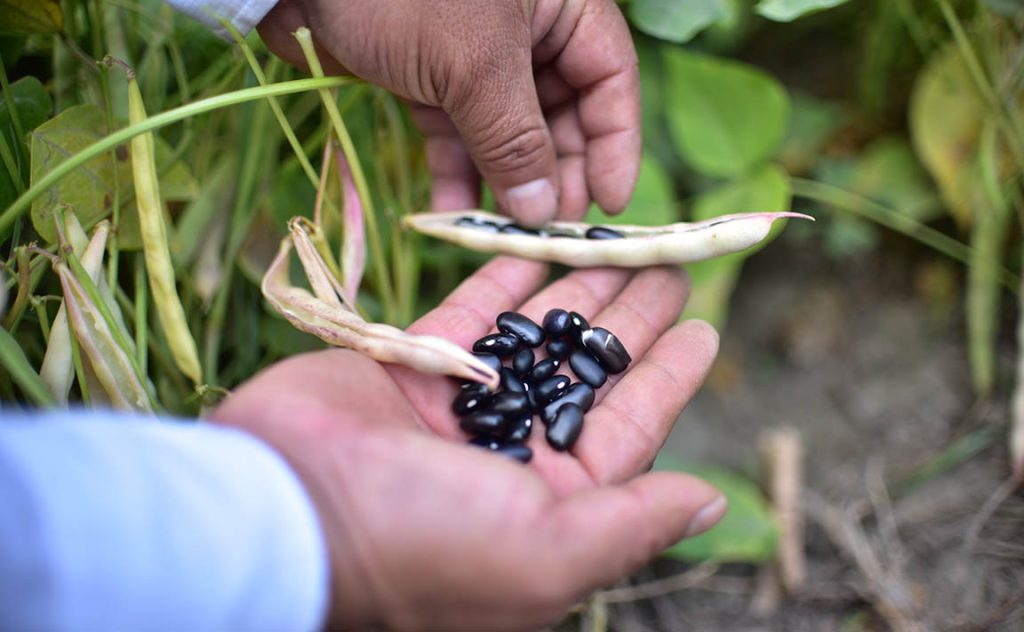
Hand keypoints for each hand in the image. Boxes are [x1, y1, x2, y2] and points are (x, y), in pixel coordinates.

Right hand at [211, 258, 723, 629]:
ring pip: (534, 335)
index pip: (627, 429)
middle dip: (630, 317)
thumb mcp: (549, 551)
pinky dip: (505, 278)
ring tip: (620, 240)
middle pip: (586, 372)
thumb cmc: (427, 541)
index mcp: (550, 503)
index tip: (705, 329)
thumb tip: (712, 501)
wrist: (286, 507)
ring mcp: (458, 406)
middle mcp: (509, 454)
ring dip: (577, 288)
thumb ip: (634, 522)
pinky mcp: (411, 365)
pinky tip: (540, 241)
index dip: (669, 377)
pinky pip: (470, 313)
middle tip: (671, 263)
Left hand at [257, 0, 640, 224]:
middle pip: (562, 111)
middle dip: (557, 173)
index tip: (608, 205)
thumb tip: (543, 209)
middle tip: (550, 230)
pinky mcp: (429, 77)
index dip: (615, 143)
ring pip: (508, 130)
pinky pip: (457, 133)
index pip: (610, 77)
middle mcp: (526, 30)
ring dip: (507, 183)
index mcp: (559, 5)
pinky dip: (456, 172)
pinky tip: (453, 216)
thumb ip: (516, 139)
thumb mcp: (474, 66)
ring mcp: (475, 55)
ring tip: (505, 234)